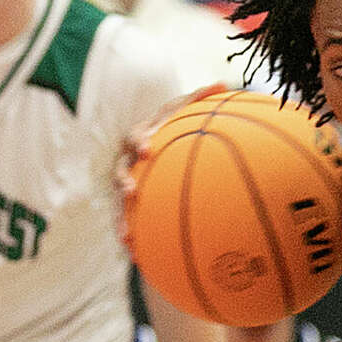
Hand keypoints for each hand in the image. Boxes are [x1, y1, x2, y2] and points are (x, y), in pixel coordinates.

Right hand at [117, 83, 230, 241]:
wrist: (158, 147)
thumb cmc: (178, 128)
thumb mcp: (188, 113)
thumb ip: (201, 100)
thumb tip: (224, 83)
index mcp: (141, 137)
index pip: (137, 136)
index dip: (139, 140)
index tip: (146, 149)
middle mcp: (128, 161)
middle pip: (119, 170)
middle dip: (123, 181)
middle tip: (131, 191)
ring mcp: (126, 184)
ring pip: (118, 203)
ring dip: (121, 219)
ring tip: (126, 238)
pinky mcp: (129, 205)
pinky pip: (127, 221)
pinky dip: (130, 237)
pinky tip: (135, 257)